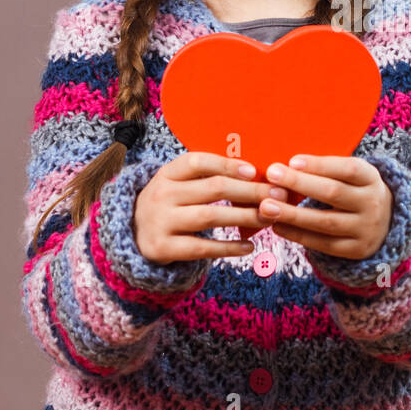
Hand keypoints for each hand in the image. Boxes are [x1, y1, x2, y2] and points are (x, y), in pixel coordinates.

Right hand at [132, 151, 289, 263]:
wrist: (132, 235)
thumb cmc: (171, 204)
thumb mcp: (179, 185)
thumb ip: (208, 177)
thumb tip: (258, 173)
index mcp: (167, 173)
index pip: (198, 161)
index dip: (227, 164)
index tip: (255, 170)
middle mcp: (161, 194)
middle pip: (212, 189)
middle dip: (250, 191)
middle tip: (278, 195)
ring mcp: (160, 222)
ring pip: (210, 217)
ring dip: (245, 216)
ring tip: (270, 217)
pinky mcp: (162, 248)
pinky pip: (202, 248)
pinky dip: (228, 247)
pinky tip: (250, 246)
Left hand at [257, 155, 392, 259]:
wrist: (385, 225)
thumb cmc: (354, 192)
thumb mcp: (351, 178)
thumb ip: (326, 172)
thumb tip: (286, 166)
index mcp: (371, 178)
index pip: (348, 169)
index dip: (320, 165)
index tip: (292, 160)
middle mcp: (372, 203)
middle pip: (333, 192)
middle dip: (299, 183)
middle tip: (272, 175)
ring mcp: (366, 229)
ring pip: (325, 221)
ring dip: (293, 214)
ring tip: (266, 206)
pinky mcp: (355, 250)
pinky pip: (322, 243)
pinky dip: (297, 235)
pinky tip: (278, 225)